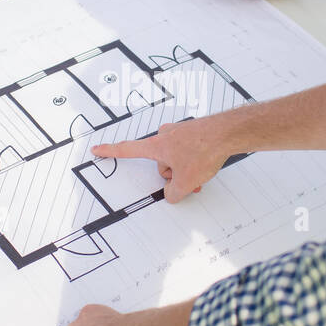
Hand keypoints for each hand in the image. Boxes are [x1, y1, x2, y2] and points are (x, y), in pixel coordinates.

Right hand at [92, 118, 230, 203]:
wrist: (228, 133)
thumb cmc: (205, 150)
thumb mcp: (186, 182)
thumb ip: (173, 193)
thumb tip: (172, 193)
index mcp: (157, 146)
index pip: (127, 150)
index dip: (110, 152)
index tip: (97, 149)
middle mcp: (165, 136)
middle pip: (161, 164)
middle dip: (174, 175)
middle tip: (189, 179)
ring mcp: (180, 133)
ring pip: (176, 160)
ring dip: (187, 170)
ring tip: (202, 172)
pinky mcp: (193, 133)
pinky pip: (188, 153)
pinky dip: (195, 162)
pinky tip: (207, 164)